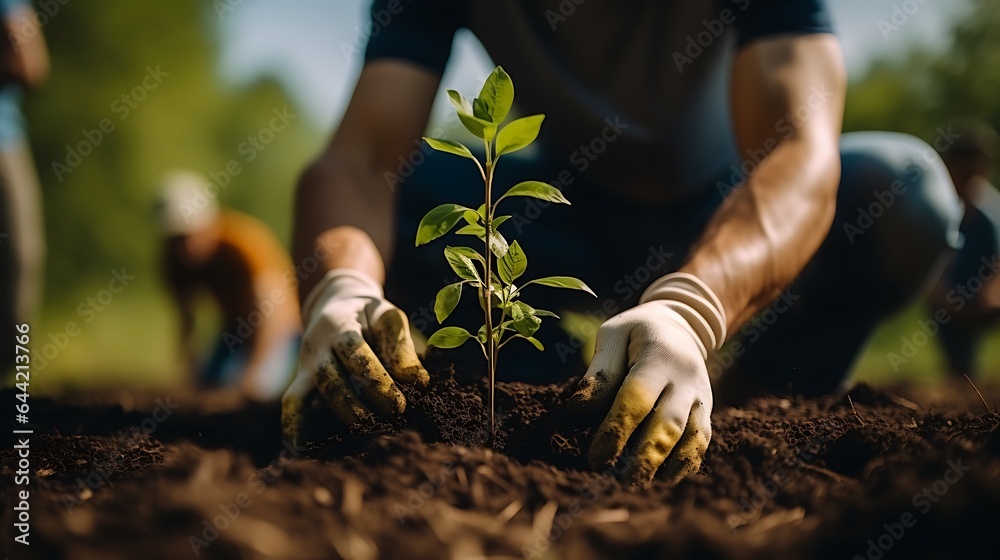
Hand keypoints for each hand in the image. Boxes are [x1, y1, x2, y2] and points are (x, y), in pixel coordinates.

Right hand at [281, 269, 428, 443]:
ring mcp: (305, 365)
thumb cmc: (370, 317)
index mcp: (339, 325)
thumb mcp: (387, 318)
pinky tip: (300, 449)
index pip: (355, 353)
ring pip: (307, 394)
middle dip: (360, 402)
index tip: (405, 398)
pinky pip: (292, 404)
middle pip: (330, 378)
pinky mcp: (301, 382)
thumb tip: (417, 381)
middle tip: (395, 416)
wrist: (336, 306)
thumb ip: (401, 346)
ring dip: (340, 415)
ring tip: (370, 431)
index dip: (378, 379)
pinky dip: (293, 425)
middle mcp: (316, 346)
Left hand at [567, 273, 725, 484]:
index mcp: (658, 355)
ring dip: (667, 465)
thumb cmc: (635, 333)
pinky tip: (662, 478)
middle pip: (668, 424)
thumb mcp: (613, 336)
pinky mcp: (706, 411)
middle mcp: (685, 378)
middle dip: (644, 457)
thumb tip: (577, 412)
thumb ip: (600, 372)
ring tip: (639, 484)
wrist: (681, 325)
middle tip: (618, 480)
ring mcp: (700, 396)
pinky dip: (685, 464)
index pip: (636, 399)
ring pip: (691, 438)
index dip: (615, 431)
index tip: (595, 458)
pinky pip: (701, 442)